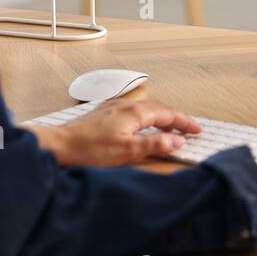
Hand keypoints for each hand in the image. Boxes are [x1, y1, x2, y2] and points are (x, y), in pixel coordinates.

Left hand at [23, 98, 200, 166]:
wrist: (60, 144)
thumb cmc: (90, 149)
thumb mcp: (128, 151)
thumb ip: (155, 144)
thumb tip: (178, 140)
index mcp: (135, 112)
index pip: (168, 114)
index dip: (184, 122)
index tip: (196, 130)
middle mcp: (126, 105)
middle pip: (158, 108)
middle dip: (175, 118)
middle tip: (188, 129)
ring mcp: (113, 107)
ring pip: (145, 108)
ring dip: (161, 117)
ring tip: (169, 127)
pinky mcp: (104, 112)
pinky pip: (133, 110)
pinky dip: (145, 117)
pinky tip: (141, 124)